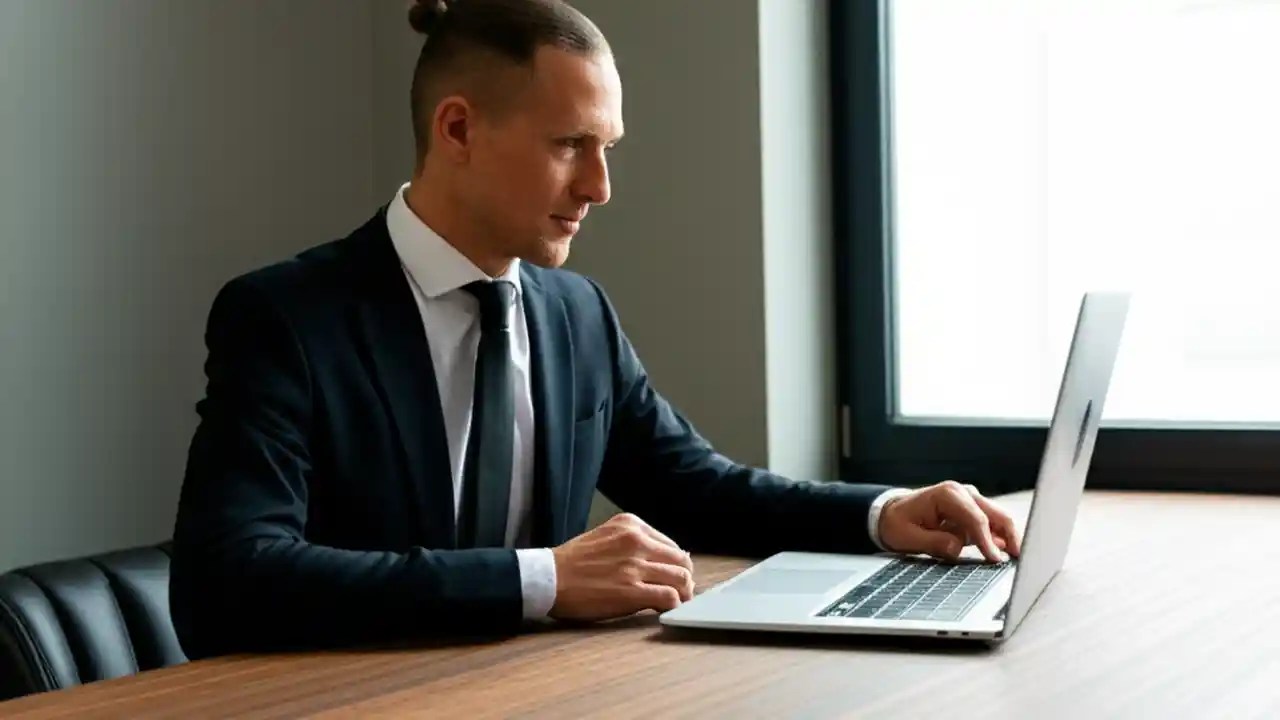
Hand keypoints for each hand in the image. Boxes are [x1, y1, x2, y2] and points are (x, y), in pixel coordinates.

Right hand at [549, 513, 695, 620]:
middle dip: (684, 578)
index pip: (671, 544)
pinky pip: (669, 597)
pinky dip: (673, 605)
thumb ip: (633, 543)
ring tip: (676, 602)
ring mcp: (635, 566)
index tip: (673, 575)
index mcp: (631, 525)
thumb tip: (664, 560)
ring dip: (683, 593)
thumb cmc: (572, 561)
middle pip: (681, 560)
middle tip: (681, 592)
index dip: (675, 563)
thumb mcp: (606, 536)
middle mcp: (636, 541)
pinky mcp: (631, 591)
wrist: (549, 578)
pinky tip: (665, 609)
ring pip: (681, 578)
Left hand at [878, 481, 1022, 562]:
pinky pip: (992, 525)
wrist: (892, 514)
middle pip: (995, 514)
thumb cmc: (898, 524)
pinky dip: (1000, 538)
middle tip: (1021, 558)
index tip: (996, 559)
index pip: (975, 519)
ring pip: (999, 519)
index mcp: (946, 495)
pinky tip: (1007, 553)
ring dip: (1008, 537)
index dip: (988, 540)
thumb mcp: (908, 537)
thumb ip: (934, 542)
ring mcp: (970, 501)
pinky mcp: (972, 512)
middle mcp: (963, 493)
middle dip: (1010, 535)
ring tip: (1019, 558)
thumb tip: (958, 549)